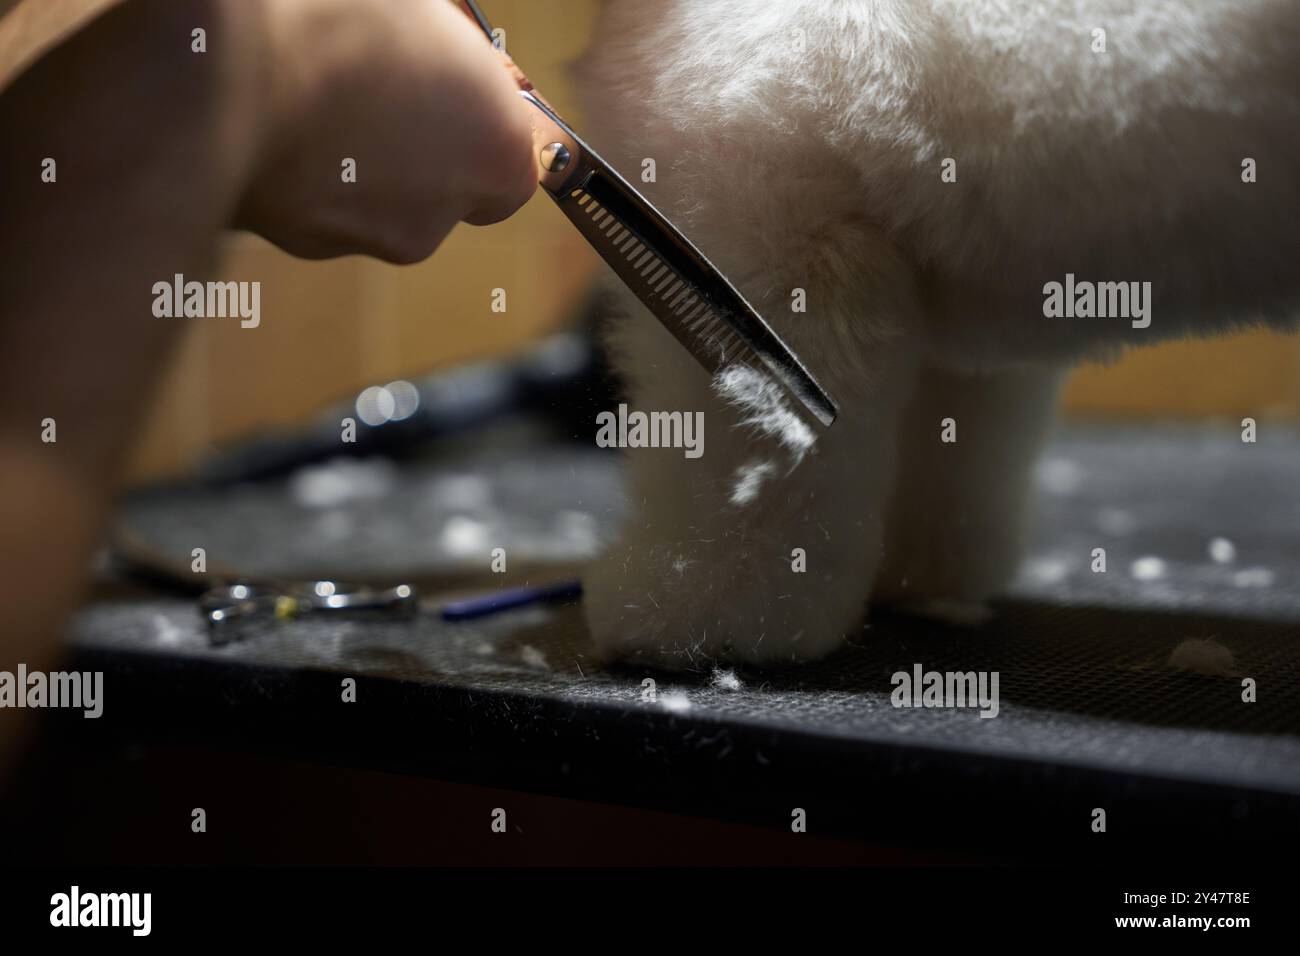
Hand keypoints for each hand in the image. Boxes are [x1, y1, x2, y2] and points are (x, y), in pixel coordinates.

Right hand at [234, 0, 539, 262]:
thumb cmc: (330, 10)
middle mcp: (442, 215)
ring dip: (361, 155)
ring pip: (381, 196)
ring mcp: (371, 236)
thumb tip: (454, 61)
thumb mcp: (423, 6)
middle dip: (422, 141)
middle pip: (446, 183)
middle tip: (381, 75)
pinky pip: (321, 202)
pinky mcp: (305, 243)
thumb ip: (458, 54)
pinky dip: (308, 170)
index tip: (462, 86)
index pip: (520, 162)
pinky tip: (280, 113)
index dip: (488, 122)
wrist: (216, 61)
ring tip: (316, 84)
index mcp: (496, 151)